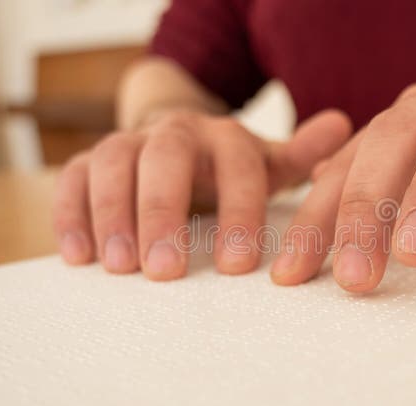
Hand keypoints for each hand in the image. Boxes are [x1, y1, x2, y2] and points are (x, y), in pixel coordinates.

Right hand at [54, 108, 351, 279]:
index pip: (236, 168)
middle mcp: (175, 133)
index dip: (237, 213)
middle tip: (166, 272)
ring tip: (120, 268)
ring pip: (112, 164)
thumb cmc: (227, 167)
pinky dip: (71, 214)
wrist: (174, 138)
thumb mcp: (266, 161)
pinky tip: (77, 257)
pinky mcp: (89, 161)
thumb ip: (302, 153)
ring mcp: (129, 143)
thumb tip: (345, 124)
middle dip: (163, 213)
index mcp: (225, 137)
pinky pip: (71, 178)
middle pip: (165, 160)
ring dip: (113, 214)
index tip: (235, 267)